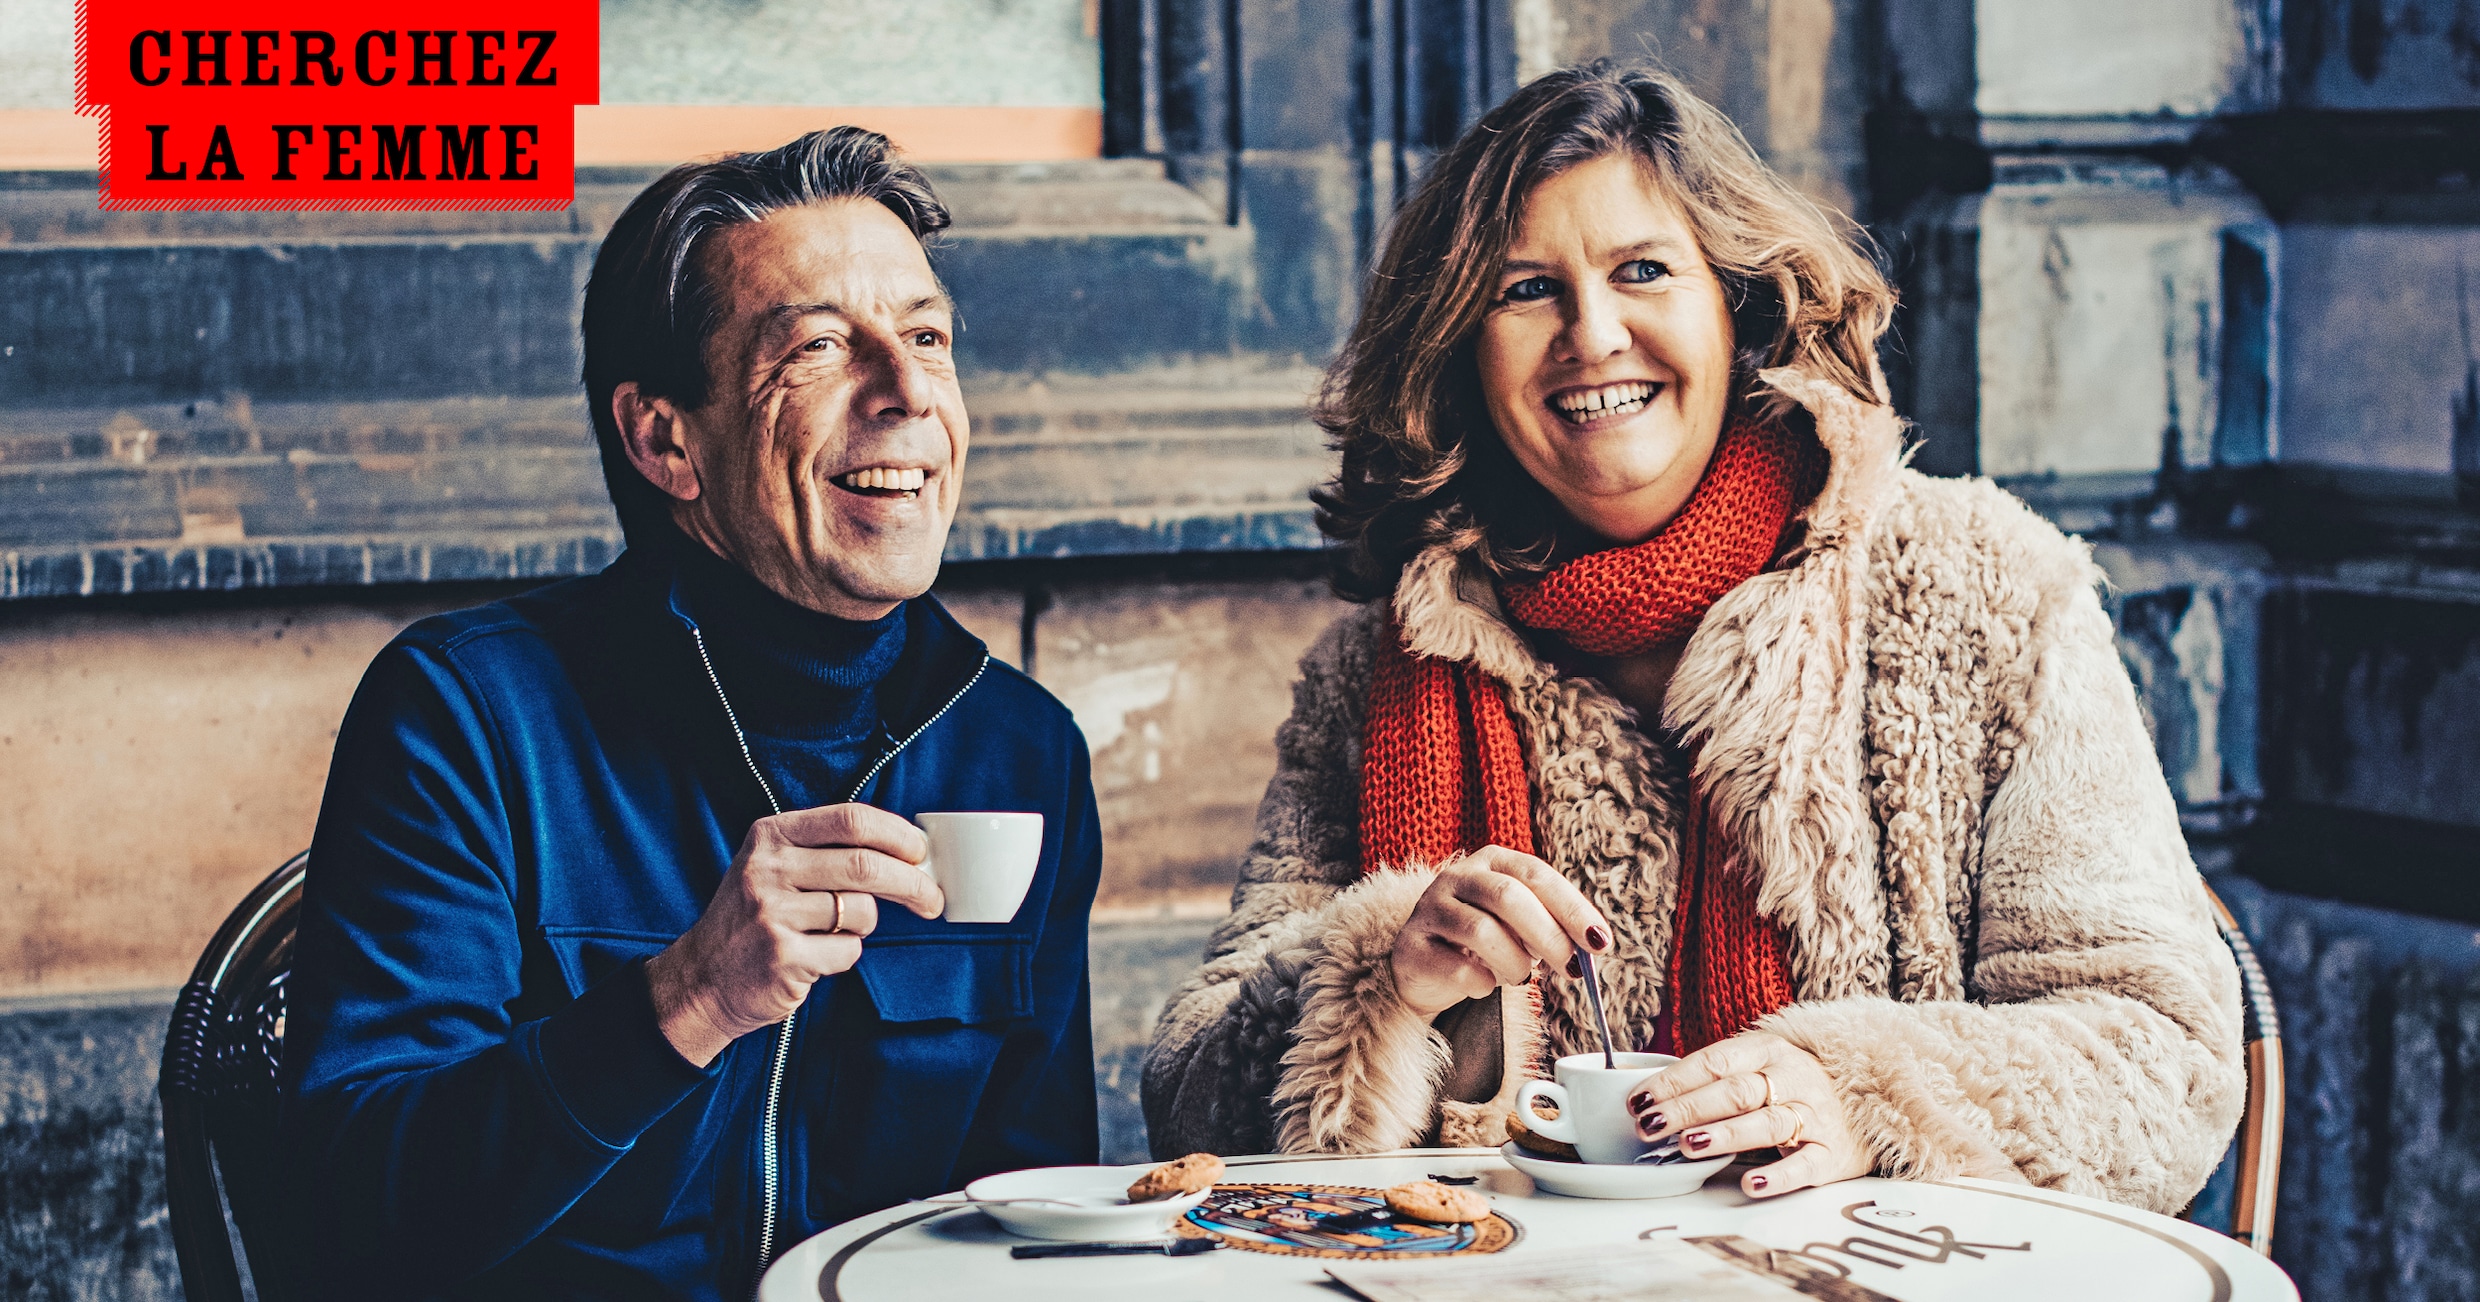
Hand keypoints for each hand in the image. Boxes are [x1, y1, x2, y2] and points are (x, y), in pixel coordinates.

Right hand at [646, 803, 944, 1065]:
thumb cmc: (756, 918)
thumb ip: (828, 851)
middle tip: (932, 899)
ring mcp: (772, 914)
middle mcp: (768, 869)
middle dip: (912, 883)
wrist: (703, 978)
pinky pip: (848, 951)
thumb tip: (909, 855)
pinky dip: (846, 954)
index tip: (921, 853)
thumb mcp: (774, 866)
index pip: (851, 820)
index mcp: (771, 836)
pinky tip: (817, 955)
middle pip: (865, 865)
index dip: (898, 834)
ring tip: (837, 931)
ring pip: (862, 912)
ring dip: (865, 925)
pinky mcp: (782, 957)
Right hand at [1387, 846, 1612, 1018]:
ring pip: (1481, 932)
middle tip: (1571, 969)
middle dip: (1548, 936)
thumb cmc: (1484, 944)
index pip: (1536, 874)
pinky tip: (1483, 985)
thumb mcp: (1521, 927)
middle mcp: (1457, 877)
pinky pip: (1457, 969)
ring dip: (1514, 963)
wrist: (1424, 969)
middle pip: (1507, 896)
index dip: (1572, 908)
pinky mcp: (1412, 947)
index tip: (1599, 942)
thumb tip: (1593, 946)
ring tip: (1519, 977)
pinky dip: (1482, 984)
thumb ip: (1553, 928)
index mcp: (1491, 861)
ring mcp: (1429, 909)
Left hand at [1629, 1032, 1870, 1197]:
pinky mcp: (1833, 1153)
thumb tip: (1653, 1099)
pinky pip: (1805, 1165)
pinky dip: (1778, 1175)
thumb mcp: (1762, 1064)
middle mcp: (1792, 1079)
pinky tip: (1750, 1184)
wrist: (1876, 1096)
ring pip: (1766, 1123)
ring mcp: (1814, 1116)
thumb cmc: (1797, 1083)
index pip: (1714, 1062)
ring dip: (1725, 1135)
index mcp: (1767, 1051)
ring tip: (1688, 1146)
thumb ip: (1717, 1077)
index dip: (1673, 1081)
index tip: (1638, 1100)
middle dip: (1687, 1108)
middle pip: (1735, 1092)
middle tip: (1650, 1126)